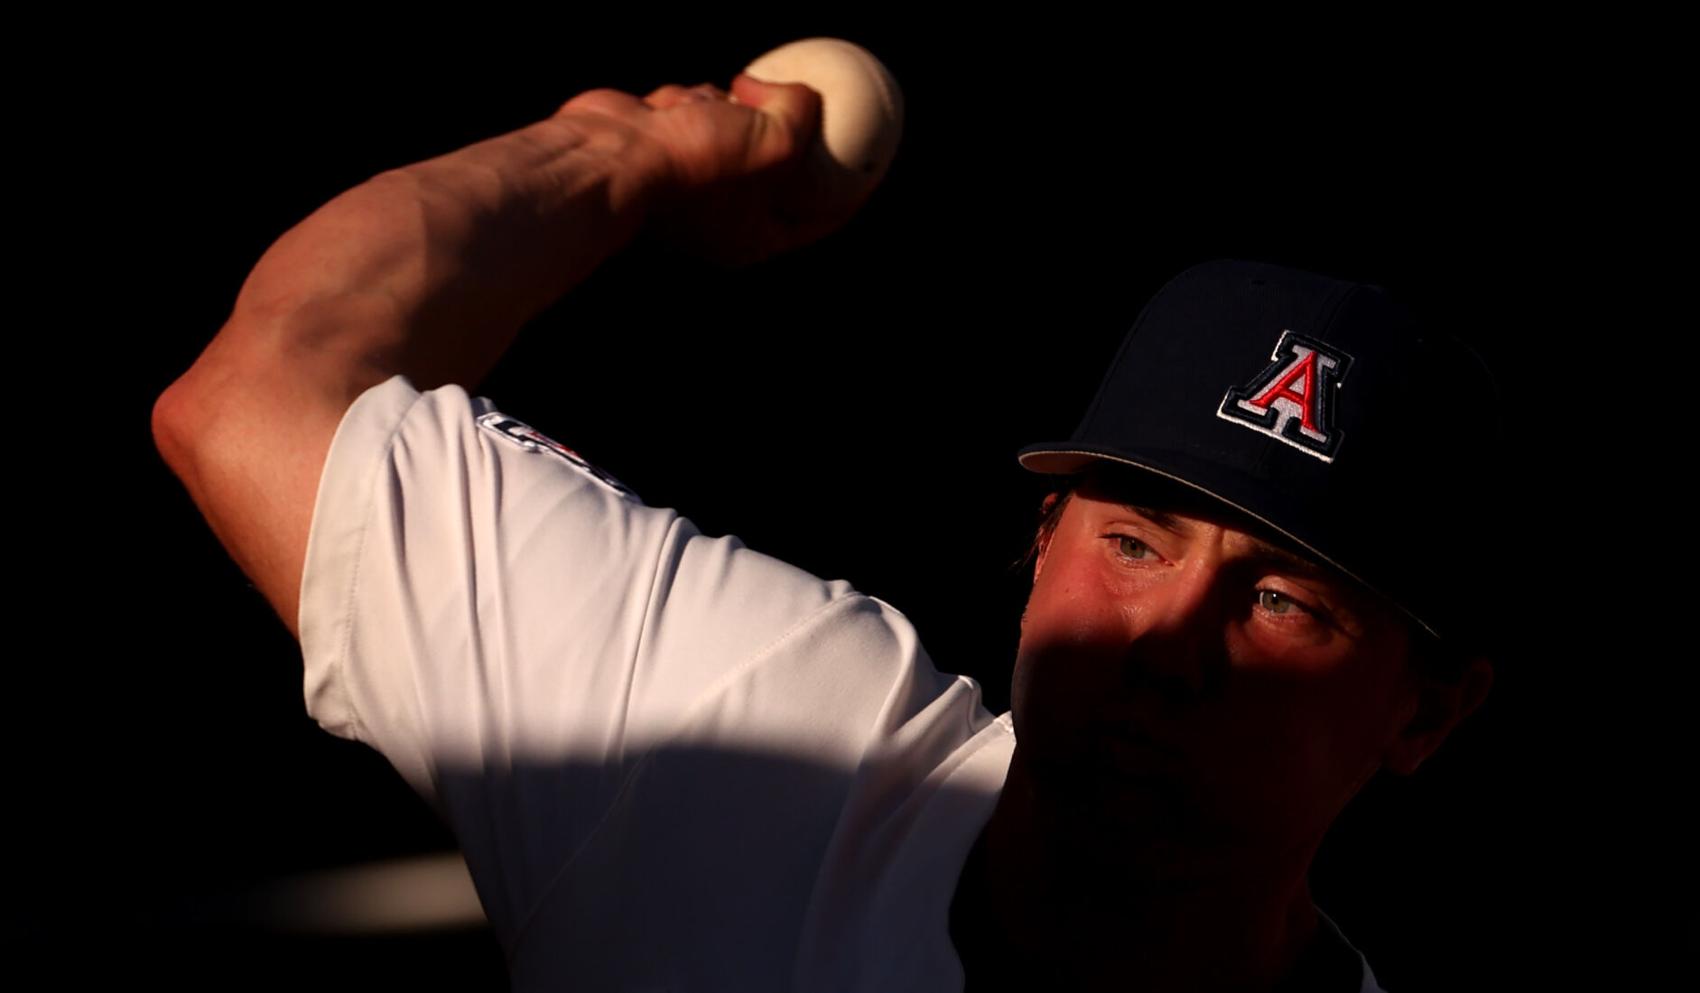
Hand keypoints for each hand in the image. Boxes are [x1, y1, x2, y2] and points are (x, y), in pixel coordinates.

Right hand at [555, 73, 858, 267]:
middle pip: (779, 163)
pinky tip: (673, 106)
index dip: (851, 176)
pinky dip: (691, 99)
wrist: (607, 156)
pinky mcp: (662, 148)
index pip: (824, 210)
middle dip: (777, 126)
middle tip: (775, 101)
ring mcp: (691, 184)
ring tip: (708, 110)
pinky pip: (697, 110)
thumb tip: (795, 93)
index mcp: (757, 238)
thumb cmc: (691, 164)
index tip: (871, 144)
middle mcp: (724, 219)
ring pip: (737, 125)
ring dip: (728, 107)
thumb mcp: (774, 138)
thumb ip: (801, 114)